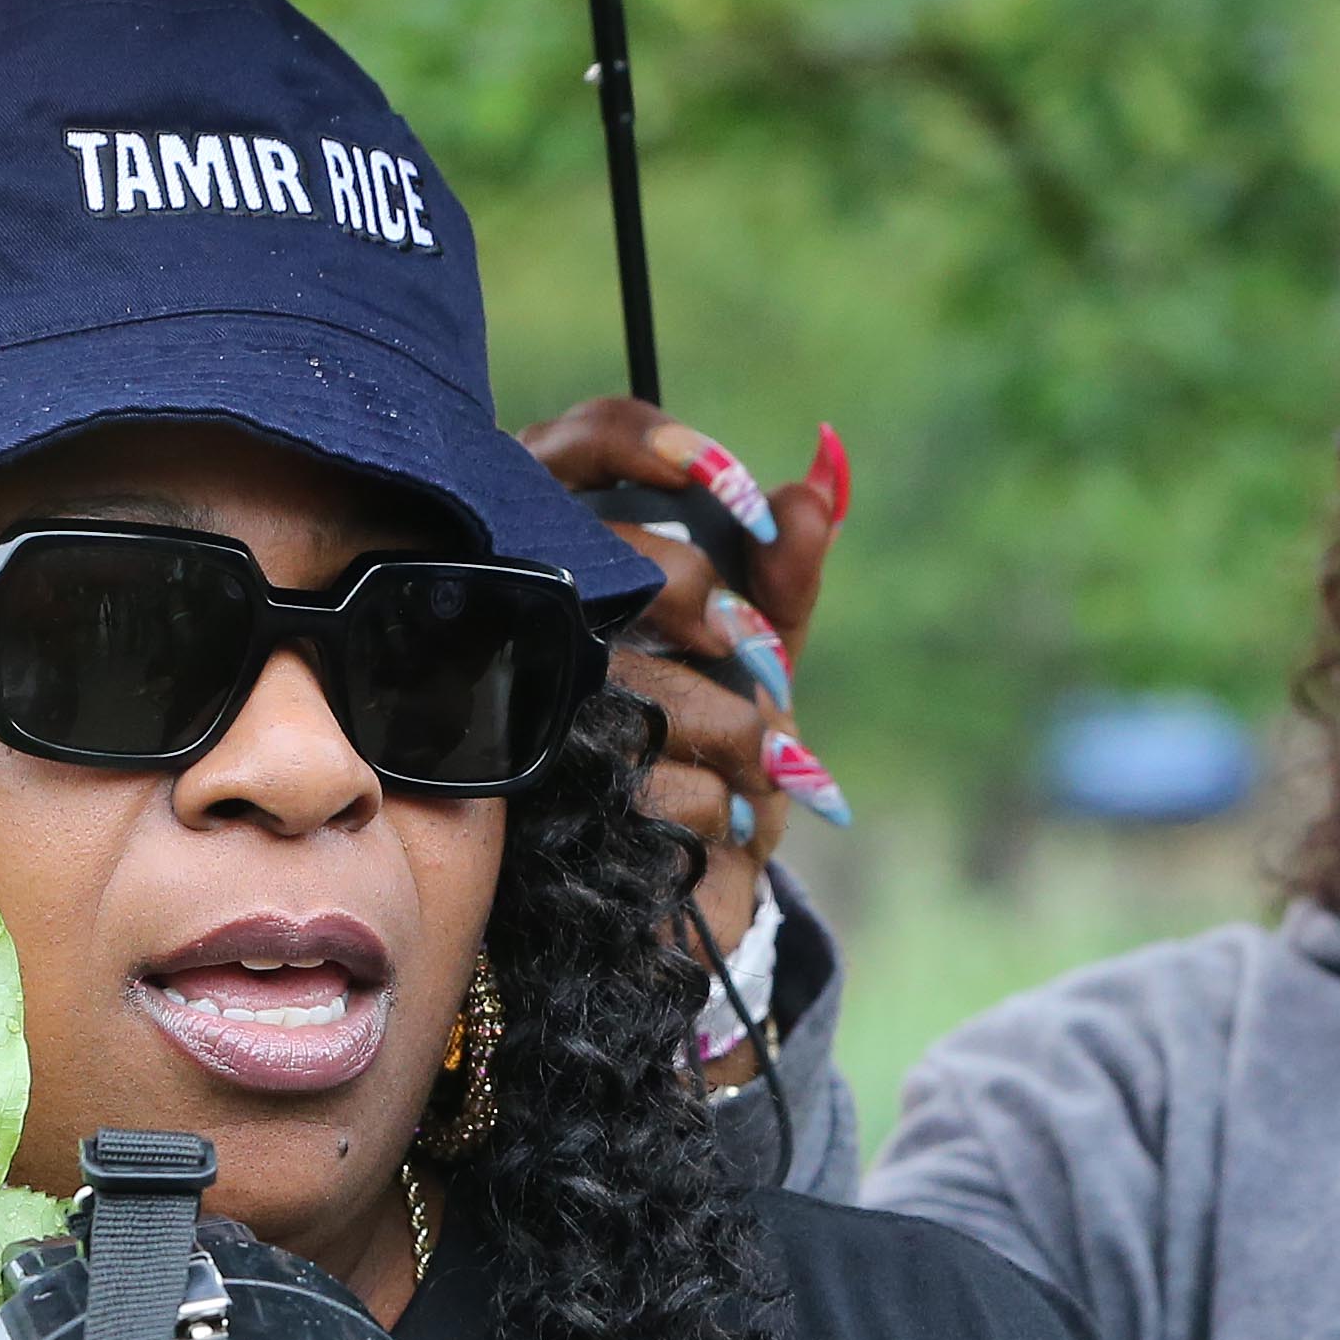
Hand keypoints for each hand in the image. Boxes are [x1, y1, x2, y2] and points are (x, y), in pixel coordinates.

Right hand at [521, 403, 851, 1063]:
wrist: (673, 897)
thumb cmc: (703, 753)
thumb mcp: (757, 658)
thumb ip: (785, 572)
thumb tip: (818, 484)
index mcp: (563, 557)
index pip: (581, 442)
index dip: (657, 443)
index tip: (741, 496)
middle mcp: (523, 617)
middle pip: (650, 570)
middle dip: (728, 625)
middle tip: (760, 670)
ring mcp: (521, 706)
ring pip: (658, 678)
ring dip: (736, 734)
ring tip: (754, 769)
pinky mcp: (538, 800)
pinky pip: (657, 774)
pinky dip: (714, 806)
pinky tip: (712, 826)